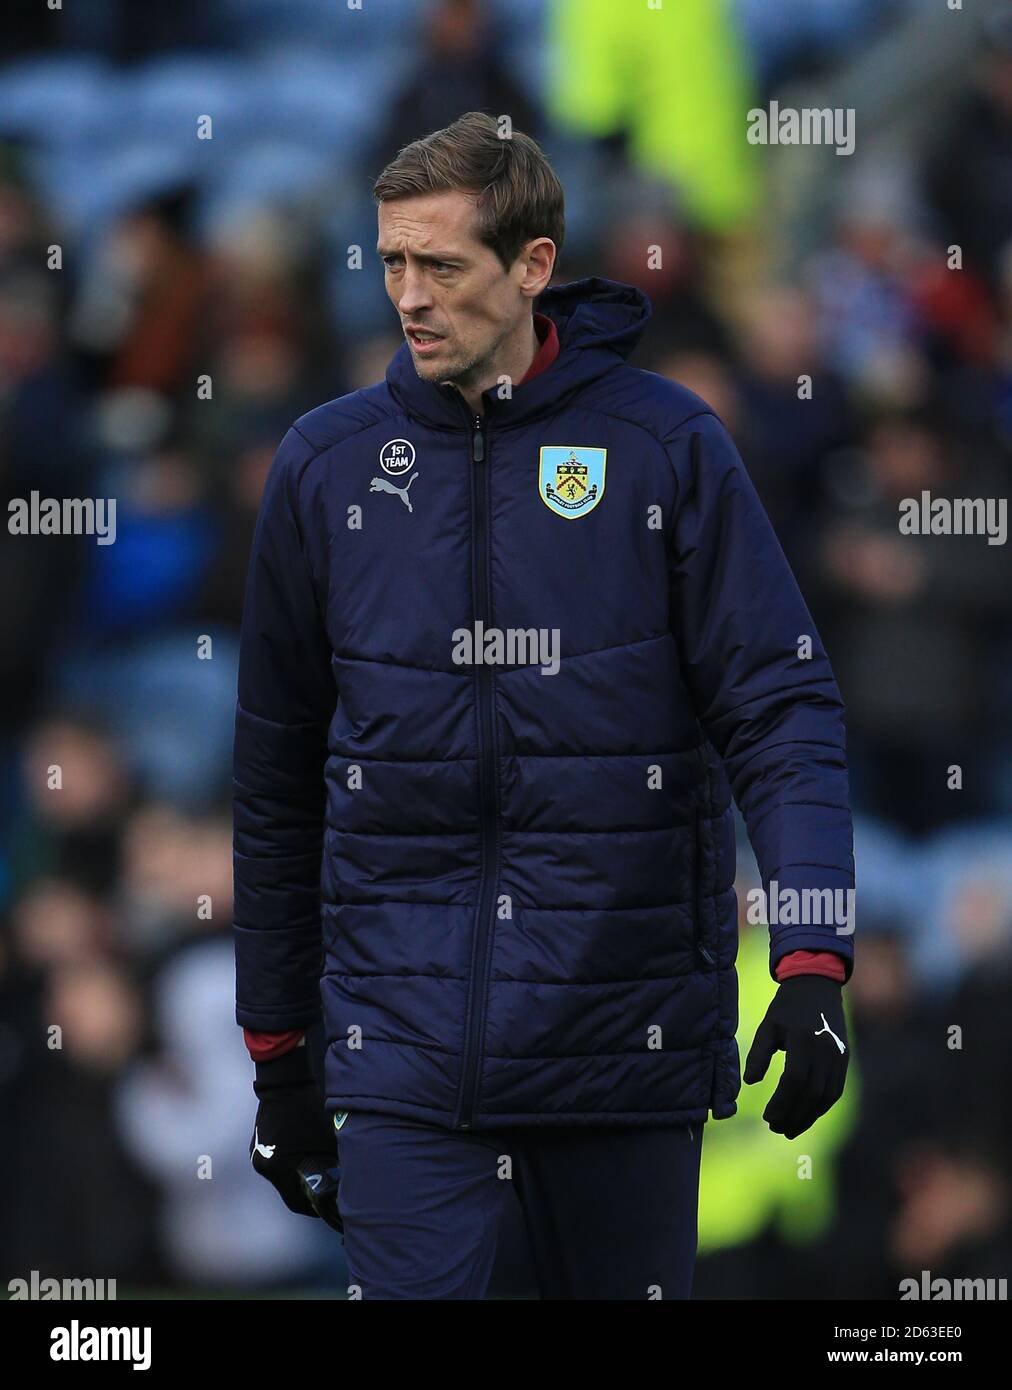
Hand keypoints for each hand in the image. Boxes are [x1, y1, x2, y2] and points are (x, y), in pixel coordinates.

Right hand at [249, 1045, 342, 1232]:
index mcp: (279, 1168)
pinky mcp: (257, 1145)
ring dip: (299, 1178)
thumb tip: (348, 1181)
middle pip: (289, 1191)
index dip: (316, 1210)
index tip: (331, 1211)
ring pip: (283, 1177)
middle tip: (328, 1194)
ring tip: (319, 1176)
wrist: (284, 1081)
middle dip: (308, 1194)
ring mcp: (258, 1155)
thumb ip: (335, 1162)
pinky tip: (305, 1158)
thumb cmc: (309, 1108)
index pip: (298, 1203)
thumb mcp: (328, 1138)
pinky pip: (277, 1163)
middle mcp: (264, 1166)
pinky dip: (290, 1165)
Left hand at [743, 975, 848, 1138]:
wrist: (817, 986)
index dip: (781, 1102)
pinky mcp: (844, 1059)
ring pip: (826, 1096)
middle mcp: (825, 1050)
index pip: (794, 1080)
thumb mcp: (768, 1026)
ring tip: (789, 1129)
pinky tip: (806, 1115)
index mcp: (803, 1040)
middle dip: (793, 1115)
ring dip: (808, 1117)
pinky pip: (835, 1090)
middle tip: (776, 1128)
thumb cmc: (787, 1007)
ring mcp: (838, 1056)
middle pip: (811, 1093)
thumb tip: (750, 1082)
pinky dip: (821, 1106)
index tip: (767, 1116)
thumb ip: (758, 1054)